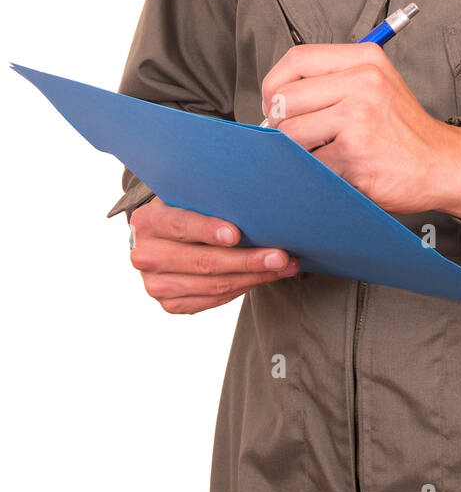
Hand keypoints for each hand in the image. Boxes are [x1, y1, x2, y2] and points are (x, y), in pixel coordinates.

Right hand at [129, 196, 299, 313]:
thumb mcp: (190, 196)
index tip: (237, 233)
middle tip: (280, 255)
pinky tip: (265, 277)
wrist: (165, 238)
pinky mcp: (169, 304)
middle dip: (247, 260)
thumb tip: (259, 188)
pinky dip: (243, 288)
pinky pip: (212, 300)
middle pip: (202, 262)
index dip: (207, 229)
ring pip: (212, 285)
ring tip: (284, 266)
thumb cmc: (188, 209)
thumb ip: (210, 195)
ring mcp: (155, 284)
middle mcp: (145, 255)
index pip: (179, 224)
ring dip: (254, 276)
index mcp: (147, 221)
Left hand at [261, 42, 460, 219]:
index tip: (274, 102)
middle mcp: (363, 83)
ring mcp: (358, 119)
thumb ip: (333, 79)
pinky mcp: (353, 154)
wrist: (443, 164)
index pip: (296, 59)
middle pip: (285, 97)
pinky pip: (308, 162)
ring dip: (296, 149)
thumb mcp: (377, 83)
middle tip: (295, 134)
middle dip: (280, 121)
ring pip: (290, 132)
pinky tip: (338, 168)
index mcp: (365, 59)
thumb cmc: (403, 128)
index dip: (274, 84)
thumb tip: (275, 96)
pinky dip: (315, 171)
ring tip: (320, 152)